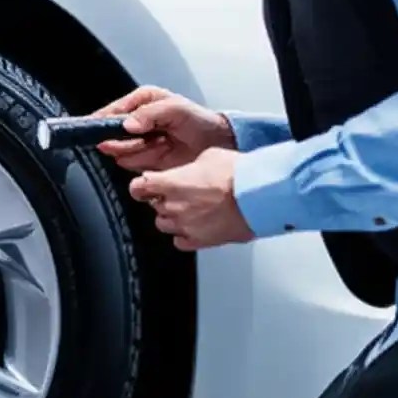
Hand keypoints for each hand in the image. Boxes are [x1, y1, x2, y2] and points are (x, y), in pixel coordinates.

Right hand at [93, 86, 236, 171]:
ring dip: (137, 151)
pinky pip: (129, 163)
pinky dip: (142, 162)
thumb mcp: (177, 110)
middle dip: (125, 140)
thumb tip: (126, 125)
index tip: (100, 131)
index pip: (111, 111)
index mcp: (140, 101)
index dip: (104, 121)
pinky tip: (160, 155)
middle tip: (146, 140)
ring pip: (118, 150)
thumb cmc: (199, 121)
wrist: (217, 145)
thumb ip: (150, 113)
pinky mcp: (141, 159)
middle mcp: (134, 120)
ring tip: (161, 145)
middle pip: (110, 133)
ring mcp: (136, 141)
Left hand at [128, 147, 254, 250]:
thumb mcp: (209, 156)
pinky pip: (180, 241)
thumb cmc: (238, 174)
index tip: (144, 186)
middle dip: (163, 199)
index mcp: (171, 183)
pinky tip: (195, 226)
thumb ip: (191, 166)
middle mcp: (173, 206)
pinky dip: (185, 235)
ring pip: (163, 224)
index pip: (139, 187)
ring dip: (172, 217)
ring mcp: (185, 225)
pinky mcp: (199, 240)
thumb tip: (190, 168)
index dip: (141, 187)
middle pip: (153, 205)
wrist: (259, 196)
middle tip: (180, 194)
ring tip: (189, 210)